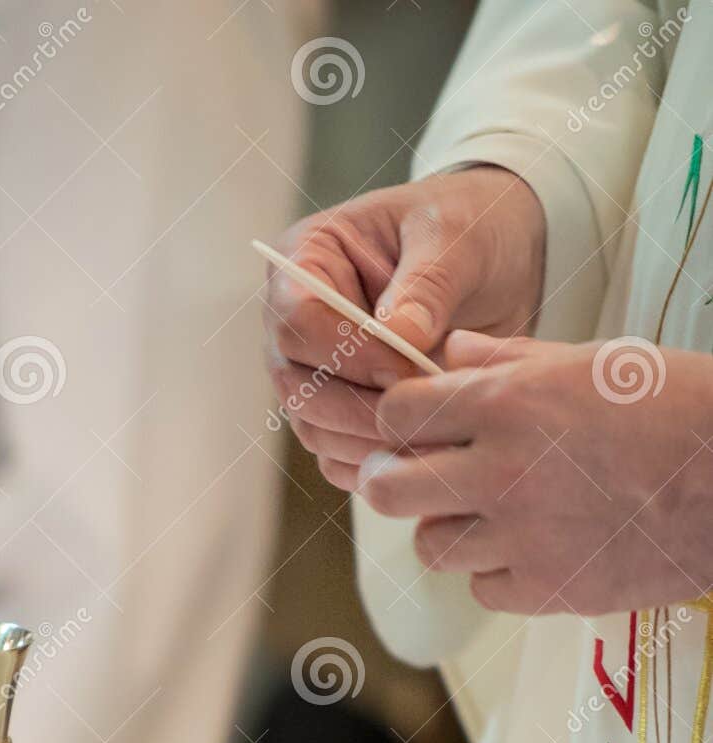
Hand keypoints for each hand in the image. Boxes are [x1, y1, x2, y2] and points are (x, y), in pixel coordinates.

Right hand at [263, 168, 545, 485]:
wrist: (495, 267)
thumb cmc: (467, 231)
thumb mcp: (457, 236)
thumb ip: (428, 283)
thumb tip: (397, 336)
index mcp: (306, 260)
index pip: (296, 320)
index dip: (346, 353)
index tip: (406, 366)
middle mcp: (295, 323)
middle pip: (295, 386)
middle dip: (358, 408)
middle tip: (424, 414)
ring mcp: (313, 374)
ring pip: (313, 428)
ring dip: (369, 441)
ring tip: (433, 433)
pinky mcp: (338, 415)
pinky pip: (338, 456)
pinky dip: (376, 462)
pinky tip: (426, 452)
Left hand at [362, 331, 712, 615]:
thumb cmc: (674, 409)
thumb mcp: (593, 362)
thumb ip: (508, 360)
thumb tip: (451, 352)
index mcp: (508, 402)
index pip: (396, 414)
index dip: (398, 421)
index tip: (414, 427)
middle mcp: (502, 471)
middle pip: (388, 489)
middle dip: (393, 481)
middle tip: (415, 479)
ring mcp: (521, 537)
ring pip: (431, 546)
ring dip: (450, 530)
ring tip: (489, 515)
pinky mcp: (547, 590)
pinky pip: (482, 588)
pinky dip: (497, 573)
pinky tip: (532, 548)